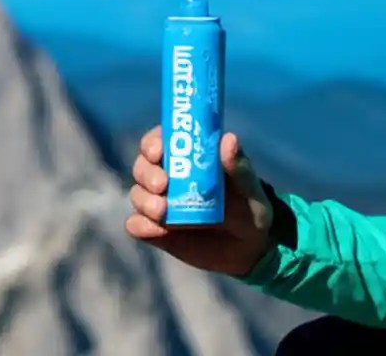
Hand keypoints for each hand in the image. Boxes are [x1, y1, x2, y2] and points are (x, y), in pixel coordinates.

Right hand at [125, 126, 275, 276]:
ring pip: (137, 195)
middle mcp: (168, 177)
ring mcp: (159, 204)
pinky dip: (142, 225)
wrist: (249, 247)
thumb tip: (228, 138)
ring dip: (145, 200)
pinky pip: (136, 225)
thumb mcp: (248, 187)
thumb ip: (238, 166)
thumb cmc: (249, 207)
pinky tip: (158, 230)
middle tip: (162, 184)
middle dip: (147, 173)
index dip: (153, 142)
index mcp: (187, 158)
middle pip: (142, 167)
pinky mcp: (156, 231)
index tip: (158, 151)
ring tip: (163, 211)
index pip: (159, 141)